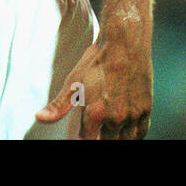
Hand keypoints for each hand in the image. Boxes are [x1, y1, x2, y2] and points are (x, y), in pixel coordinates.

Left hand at [35, 36, 151, 138]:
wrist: (124, 42)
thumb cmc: (96, 61)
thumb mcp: (73, 82)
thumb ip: (58, 106)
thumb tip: (39, 117)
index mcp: (96, 114)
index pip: (87, 141)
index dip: (82, 138)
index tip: (81, 133)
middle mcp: (116, 118)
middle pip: (107, 143)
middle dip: (99, 139)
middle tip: (95, 131)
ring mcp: (133, 114)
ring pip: (125, 141)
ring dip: (115, 138)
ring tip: (108, 133)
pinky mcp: (146, 108)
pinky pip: (140, 133)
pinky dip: (132, 135)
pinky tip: (125, 131)